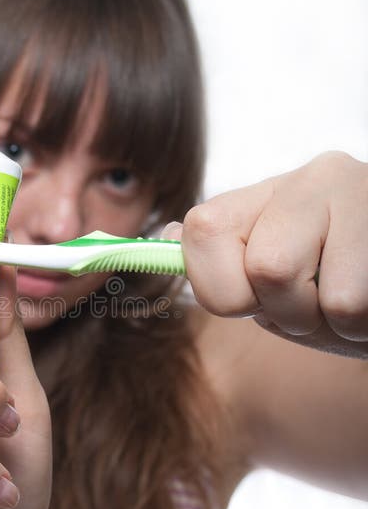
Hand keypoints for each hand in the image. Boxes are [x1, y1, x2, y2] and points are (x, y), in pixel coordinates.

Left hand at [163, 151, 367, 356]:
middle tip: (314, 304)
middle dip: (289, 315)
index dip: (220, 288)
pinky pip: (362, 310)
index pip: (202, 232)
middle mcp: (316, 177)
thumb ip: (220, 262)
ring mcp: (367, 192)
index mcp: (266, 193)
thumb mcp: (272, 277)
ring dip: (338, 328)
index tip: (252, 298)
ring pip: (332, 301)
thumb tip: (162, 239)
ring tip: (352, 303)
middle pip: (269, 270)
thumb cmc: (337, 287)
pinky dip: (366, 331)